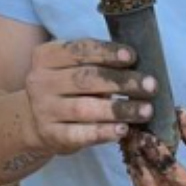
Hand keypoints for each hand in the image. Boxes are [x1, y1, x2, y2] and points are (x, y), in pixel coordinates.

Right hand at [24, 38, 156, 155]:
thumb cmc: (66, 87)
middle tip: (151, 85)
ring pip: (85, 108)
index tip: (132, 56)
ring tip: (146, 110)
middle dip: (122, 82)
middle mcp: (40, 81)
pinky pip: (80, 134)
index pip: (78, 50)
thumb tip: (137, 65)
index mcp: (46, 56)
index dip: (106, 52)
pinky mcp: (50, 135)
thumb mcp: (71, 67)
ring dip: (119, 109)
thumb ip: (96, 63)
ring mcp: (44, 110)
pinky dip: (103, 132)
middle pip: (85, 79)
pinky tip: (123, 129)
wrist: (34, 120)